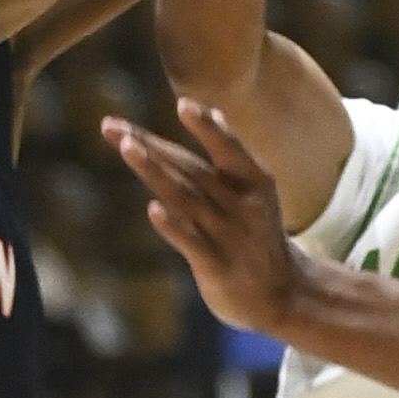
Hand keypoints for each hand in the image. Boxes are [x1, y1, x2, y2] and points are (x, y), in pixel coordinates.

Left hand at [108, 104, 308, 339]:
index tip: (184, 104)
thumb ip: (229, 155)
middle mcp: (241, 204)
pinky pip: (191, 243)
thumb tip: (211, 111)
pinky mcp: (216, 266)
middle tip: (114, 127)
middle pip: (190, 169)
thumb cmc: (259, 234)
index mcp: (254, 181)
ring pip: (185, 199)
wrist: (284, 294)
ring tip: (127, 148)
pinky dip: (173, 226)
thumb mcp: (257, 191)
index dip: (206, 127)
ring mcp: (228, 236)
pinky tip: (153, 210)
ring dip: (155, 172)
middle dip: (151, 145)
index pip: (226, 147)